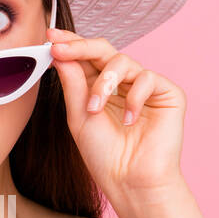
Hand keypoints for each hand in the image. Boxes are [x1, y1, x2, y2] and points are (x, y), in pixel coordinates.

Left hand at [47, 26, 187, 207]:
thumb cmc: (104, 155)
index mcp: (100, 88)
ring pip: (123, 61)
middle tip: (61, 49)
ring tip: (95, 109)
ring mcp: (146, 87)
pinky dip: (133, 97)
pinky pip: (148, 78)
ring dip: (104, 82)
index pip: (87, 57)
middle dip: (80, 47)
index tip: (51, 37)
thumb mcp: (79, 116)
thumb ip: (73, 83)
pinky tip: (129, 120)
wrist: (130, 180)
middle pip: (104, 50)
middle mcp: (123, 83)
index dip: (70, 44)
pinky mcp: (168, 93)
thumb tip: (60, 53)